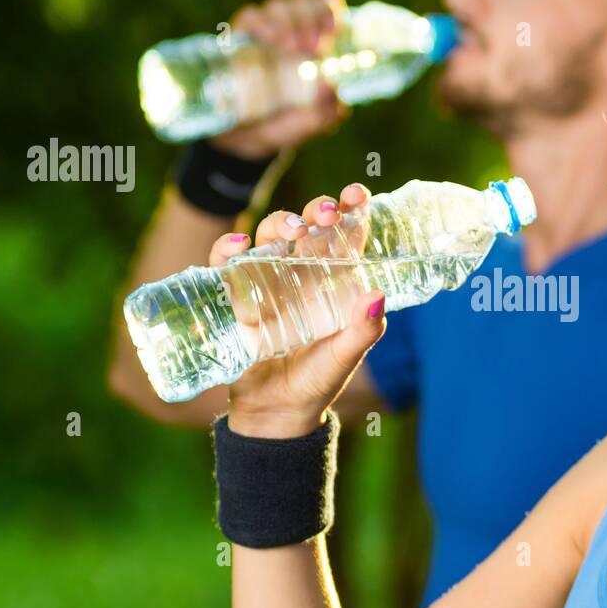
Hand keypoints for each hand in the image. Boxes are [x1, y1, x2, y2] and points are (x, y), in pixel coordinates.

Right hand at [209, 0, 351, 159]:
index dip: (330, 12)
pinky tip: (268, 37)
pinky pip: (250, 17)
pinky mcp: (238, 38)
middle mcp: (291, 33)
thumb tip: (333, 89)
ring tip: (289, 47)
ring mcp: (264, 35)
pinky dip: (261, 23)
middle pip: (304, 3)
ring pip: (280, 6)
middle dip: (311, 18)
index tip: (331, 32)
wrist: (236, 141)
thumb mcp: (301, 128)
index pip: (326, 9)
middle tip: (312, 48)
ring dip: (289, 21)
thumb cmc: (277, 128)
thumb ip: (320, 116)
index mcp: (314, 47)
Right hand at [209, 183, 382, 437]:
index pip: (345, 238)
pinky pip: (228, 264)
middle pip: (308, 229)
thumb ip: (363, 331)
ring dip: (280, 224)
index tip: (357, 194)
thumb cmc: (316, 383)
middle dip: (316, 211)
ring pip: (271, 236)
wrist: (275, 413)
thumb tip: (378, 296)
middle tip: (325, 212)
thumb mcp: (344, 358)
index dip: (351, 212)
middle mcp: (303, 276)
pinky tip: (237, 245)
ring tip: (291, 230)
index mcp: (334, 284)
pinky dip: (228, 249)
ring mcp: (268, 282)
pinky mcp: (237, 295)